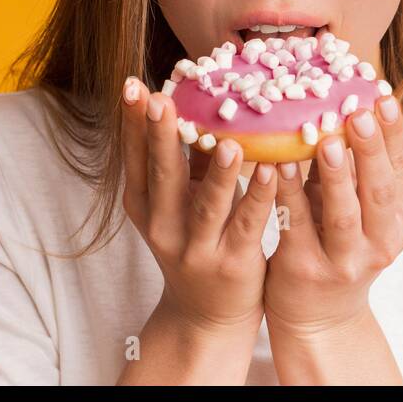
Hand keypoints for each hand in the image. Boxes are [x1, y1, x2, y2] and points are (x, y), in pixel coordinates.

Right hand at [119, 76, 276, 335]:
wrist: (206, 315)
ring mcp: (197, 248)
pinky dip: (257, 199)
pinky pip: (246, 225)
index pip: (135, 157)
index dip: (133, 122)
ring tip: (230, 143)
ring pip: (207, 204)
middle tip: (160, 100)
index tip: (133, 85)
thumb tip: (194, 100)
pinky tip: (269, 173)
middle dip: (161, 137)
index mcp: (146, 204)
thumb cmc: (197, 242)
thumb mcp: (180, 202)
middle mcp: (164, 226)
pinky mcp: (233, 264)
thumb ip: (187, 160)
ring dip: (218, 173)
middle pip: (162, 175)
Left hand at [263, 95, 402, 337]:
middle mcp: (380, 244)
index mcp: (402, 221)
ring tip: (326, 140)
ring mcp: (344, 261)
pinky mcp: (305, 269)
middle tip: (358, 113)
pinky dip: (289, 192)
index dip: (393, 135)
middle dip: (370, 151)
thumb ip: (361, 167)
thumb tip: (353, 101)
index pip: (401, 171)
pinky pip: (296, 225)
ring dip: (334, 175)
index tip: (383, 98)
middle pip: (379, 192)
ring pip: (342, 214)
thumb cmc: (338, 241)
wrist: (320, 315)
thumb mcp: (361, 207)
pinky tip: (279, 164)